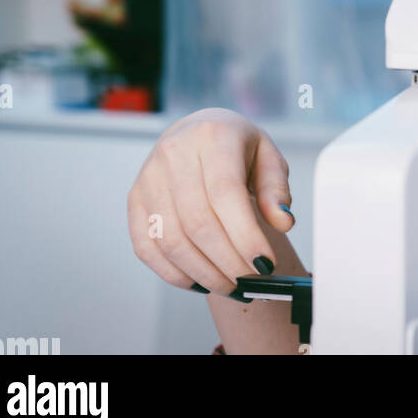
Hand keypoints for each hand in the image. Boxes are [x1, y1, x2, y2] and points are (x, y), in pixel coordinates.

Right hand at [127, 108, 295, 297]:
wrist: (199, 132)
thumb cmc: (238, 148)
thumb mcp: (268, 157)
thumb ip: (276, 190)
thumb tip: (282, 222)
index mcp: (213, 137)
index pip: (225, 194)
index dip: (245, 235)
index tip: (265, 264)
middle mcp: (174, 154)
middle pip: (197, 222)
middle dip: (227, 261)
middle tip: (250, 281)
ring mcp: (148, 177)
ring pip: (171, 240)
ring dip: (203, 273)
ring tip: (230, 286)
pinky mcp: (135, 199)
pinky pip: (147, 247)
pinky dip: (174, 273)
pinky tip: (201, 282)